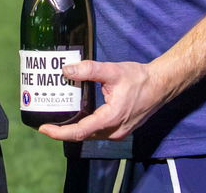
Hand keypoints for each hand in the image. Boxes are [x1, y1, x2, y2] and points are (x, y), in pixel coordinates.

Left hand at [38, 59, 169, 141]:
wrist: (161, 85)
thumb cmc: (139, 78)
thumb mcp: (113, 71)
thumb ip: (89, 70)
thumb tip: (67, 70)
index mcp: (110, 118)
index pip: (80, 131)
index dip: (59, 132)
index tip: (44, 129)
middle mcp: (114, 130)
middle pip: (83, 135)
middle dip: (63, 131)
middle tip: (47, 122)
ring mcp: (119, 132)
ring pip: (91, 135)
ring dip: (75, 129)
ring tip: (59, 120)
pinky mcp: (121, 129)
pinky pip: (99, 132)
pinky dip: (86, 127)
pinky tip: (78, 117)